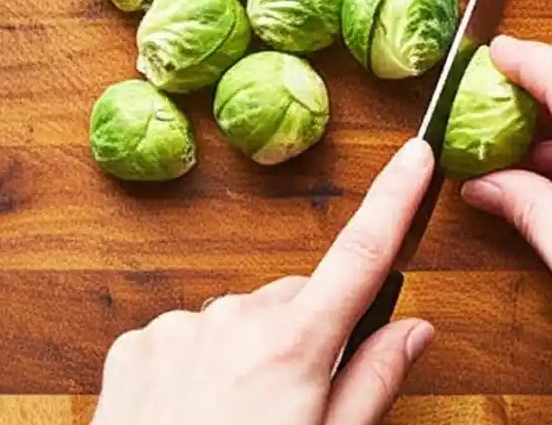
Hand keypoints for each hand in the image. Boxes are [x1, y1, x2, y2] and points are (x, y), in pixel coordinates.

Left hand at [93, 140, 436, 424]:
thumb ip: (373, 381)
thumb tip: (416, 328)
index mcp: (295, 347)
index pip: (362, 256)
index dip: (396, 199)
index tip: (417, 153)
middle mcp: (235, 320)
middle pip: (299, 298)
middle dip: (309, 332)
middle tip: (300, 400)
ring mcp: (180, 327)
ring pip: (242, 317)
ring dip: (250, 349)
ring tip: (238, 417)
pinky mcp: (135, 343)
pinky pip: (189, 333)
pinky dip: (200, 361)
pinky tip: (194, 412)